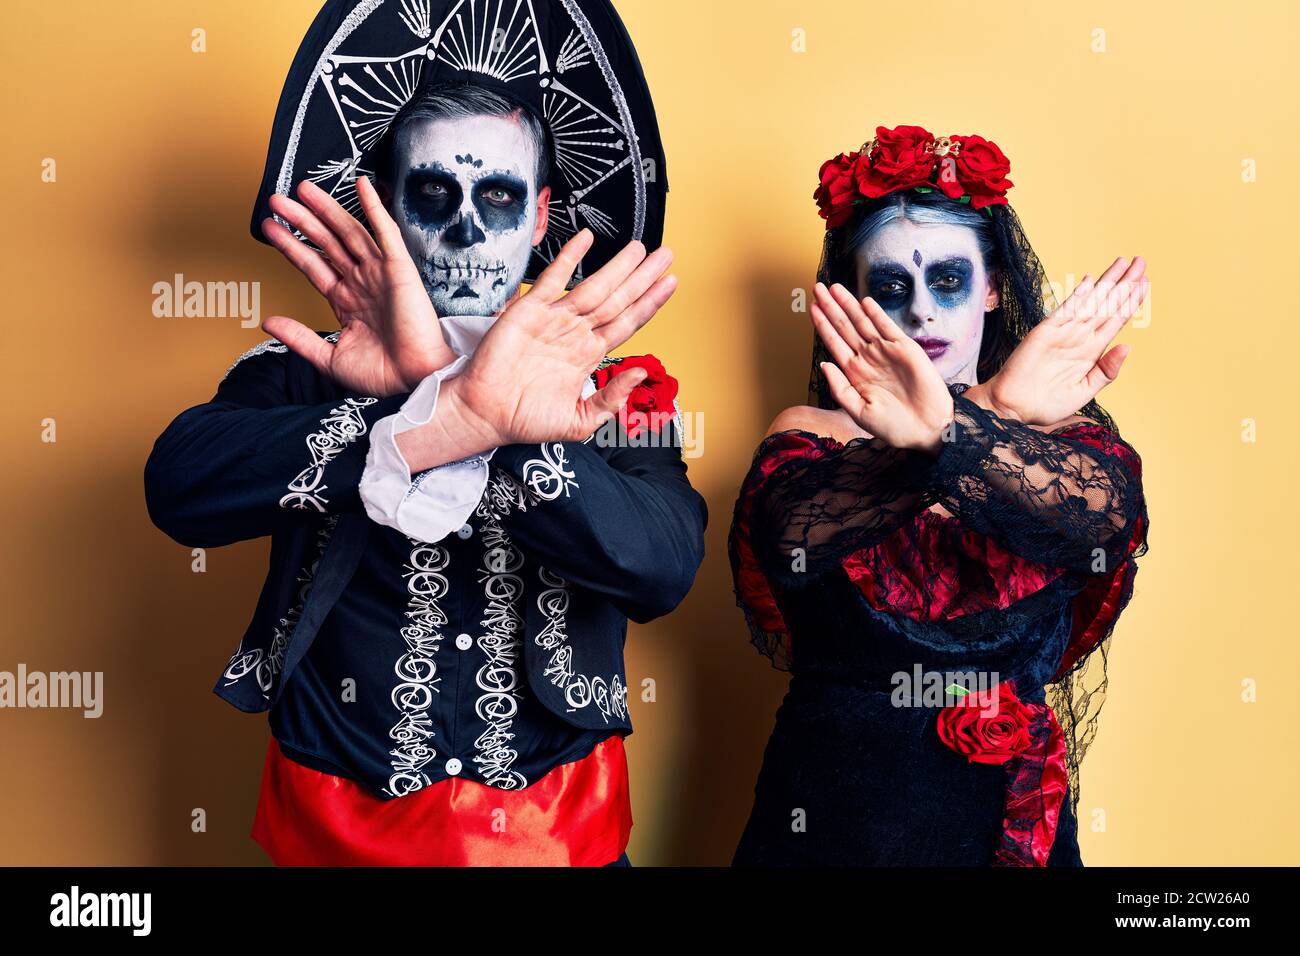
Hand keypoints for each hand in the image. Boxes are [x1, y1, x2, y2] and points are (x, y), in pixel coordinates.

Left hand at [259, 176, 457, 396]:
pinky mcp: (399, 269)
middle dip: (302, 220)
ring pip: (348, 232)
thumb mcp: (330, 358)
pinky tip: (361, 185)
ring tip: (302, 190)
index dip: (290, 246)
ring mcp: (380, 274)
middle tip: (277, 200)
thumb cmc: (383, 375)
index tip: (270, 228)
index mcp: (346, 302)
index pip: (313, 265)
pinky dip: (374, 208)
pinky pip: (385, 233)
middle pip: (326, 243)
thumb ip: (299, 338)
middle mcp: (361, 283)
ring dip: (327, 209)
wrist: (414, 380)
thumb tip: (267, 322)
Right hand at [441, 228, 677, 448]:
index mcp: (589, 355)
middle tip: (666, 255)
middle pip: (618, 300)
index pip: (627, 323)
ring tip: (640, 249)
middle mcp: (575, 334)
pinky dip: (569, 259)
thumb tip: (639, 374)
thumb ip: (611, 399)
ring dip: (618, 267)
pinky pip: (552, 279)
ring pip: (594, 287)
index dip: (649, 304)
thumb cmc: (527, 420)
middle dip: (643, 278)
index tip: (670, 284)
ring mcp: (554, 320)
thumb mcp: (580, 421)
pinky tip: (586, 240)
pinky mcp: (529, 312)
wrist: (487, 415)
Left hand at [810, 282, 953, 452]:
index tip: (811, 308)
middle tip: (817, 288)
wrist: (925, 429)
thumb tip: (824, 364)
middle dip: (830, 307)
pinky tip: (863, 302)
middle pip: (845, 327)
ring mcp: (886, 352)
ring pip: (863, 322)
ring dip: (848, 305)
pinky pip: (887, 327)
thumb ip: (839, 388)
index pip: (834, 342)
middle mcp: (868, 358)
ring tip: (834, 288)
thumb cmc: (893, 426)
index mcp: (854, 373)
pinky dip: (876, 314)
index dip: (822, 325)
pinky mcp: (905, 349)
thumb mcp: (858, 411)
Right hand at [979, 255, 1148, 424]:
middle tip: (1142, 261)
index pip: (1116, 320)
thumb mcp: (1084, 391)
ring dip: (1108, 283)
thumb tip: (1128, 347)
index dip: (1131, 301)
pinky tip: (1091, 282)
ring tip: (1124, 263)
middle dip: (1125, 283)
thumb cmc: (1047, 404)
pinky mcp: (1044, 333)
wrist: (1014, 409)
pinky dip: (1078, 297)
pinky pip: (1065, 312)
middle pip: (1108, 305)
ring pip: (1091, 303)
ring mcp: (1063, 333)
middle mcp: (1080, 337)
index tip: (1146, 283)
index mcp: (1092, 351)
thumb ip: (1106, 372)